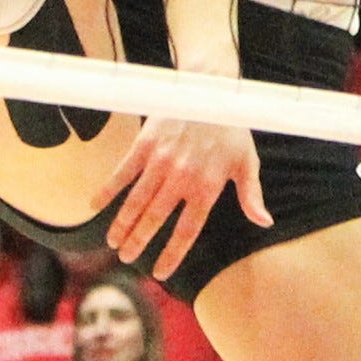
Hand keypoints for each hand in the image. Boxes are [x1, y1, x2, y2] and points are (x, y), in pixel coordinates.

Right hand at [95, 117, 270, 277]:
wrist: (211, 87)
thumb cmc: (232, 127)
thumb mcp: (247, 162)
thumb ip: (251, 195)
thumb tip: (265, 222)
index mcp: (207, 187)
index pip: (187, 231)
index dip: (172, 254)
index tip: (159, 272)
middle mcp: (182, 178)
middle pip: (155, 219)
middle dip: (138, 242)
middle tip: (125, 258)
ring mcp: (161, 161)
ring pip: (136, 201)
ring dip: (122, 224)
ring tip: (113, 242)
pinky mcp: (145, 144)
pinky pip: (122, 172)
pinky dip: (107, 190)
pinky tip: (95, 207)